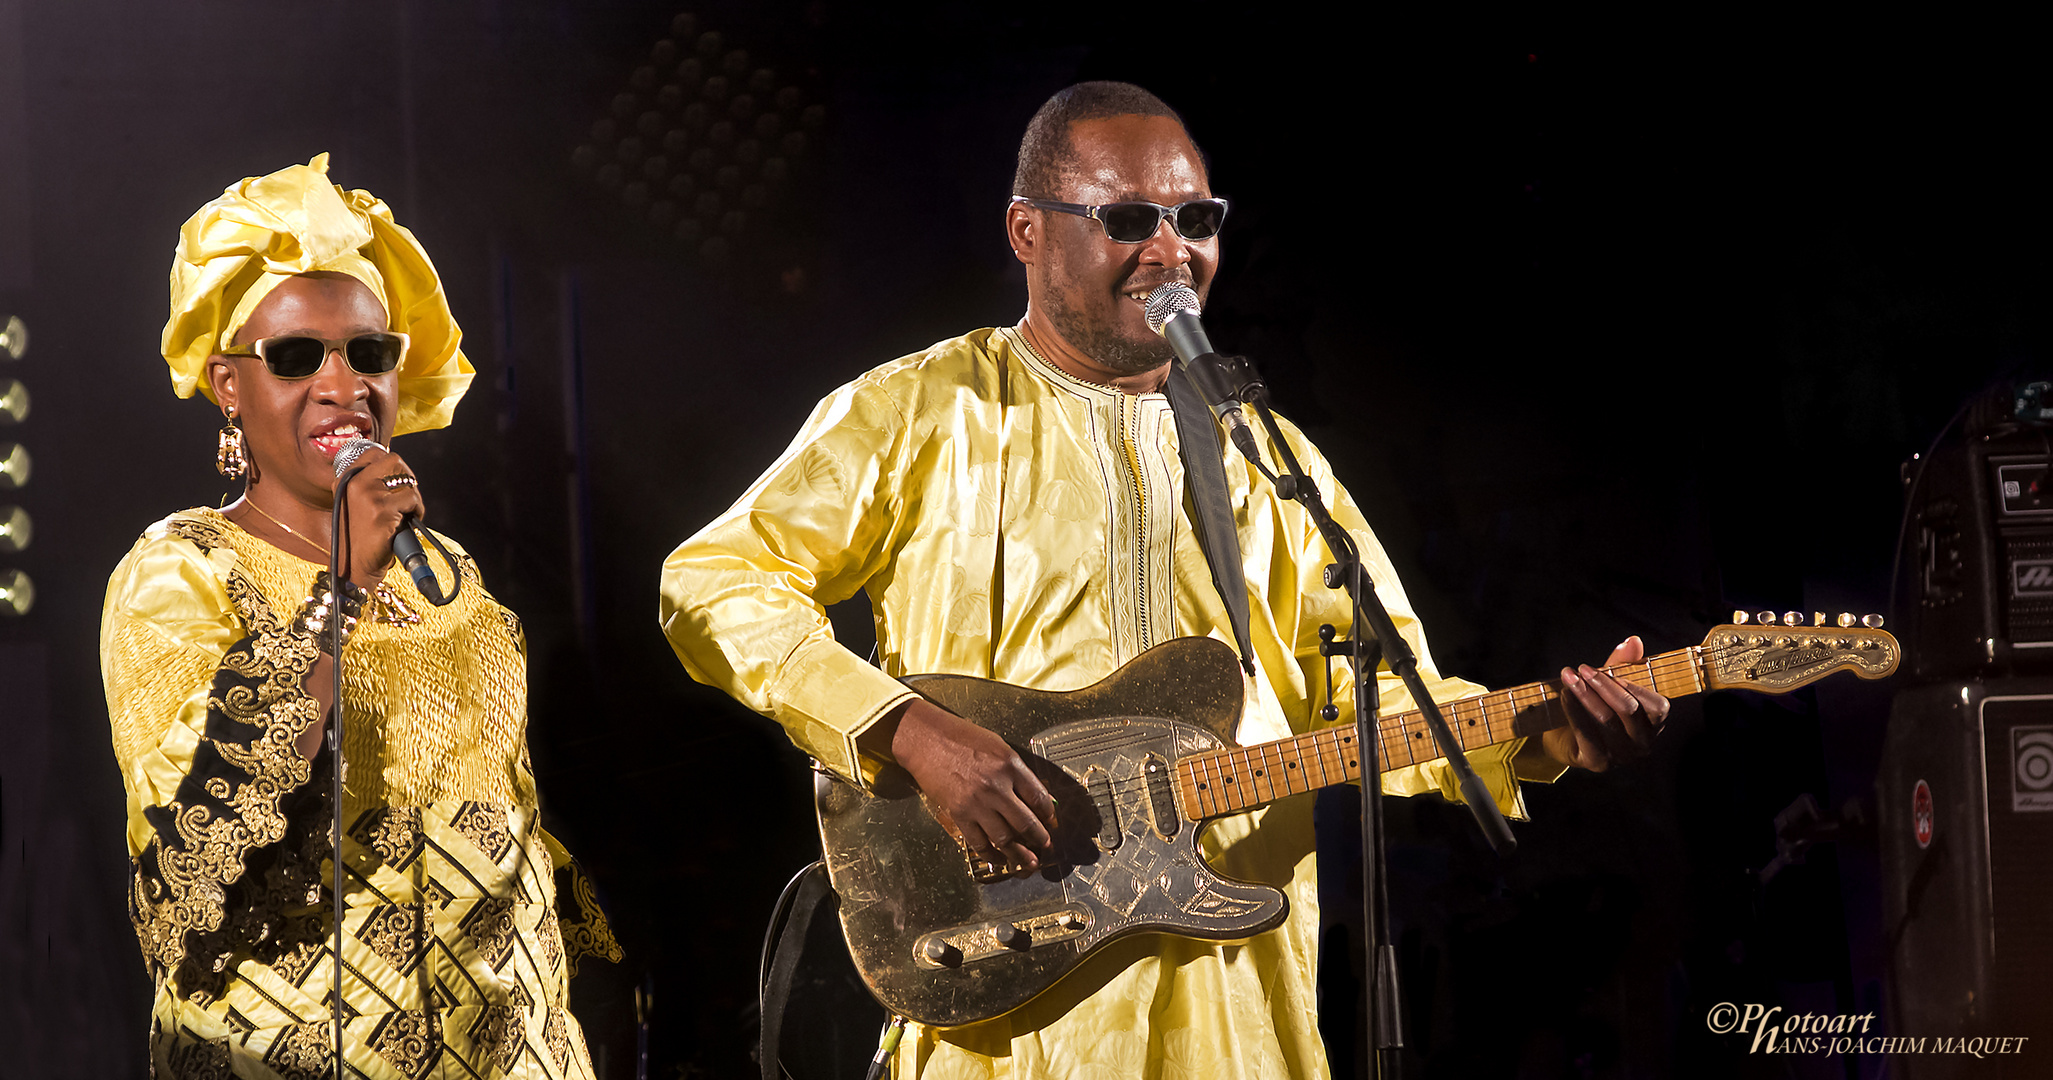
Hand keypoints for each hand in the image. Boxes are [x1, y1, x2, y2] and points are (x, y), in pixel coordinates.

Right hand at [337, 444, 424, 588]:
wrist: (357, 565)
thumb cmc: (361, 535)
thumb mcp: (356, 502)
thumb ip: (369, 482)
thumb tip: (396, 465)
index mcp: (344, 479)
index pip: (374, 452)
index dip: (393, 463)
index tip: (399, 477)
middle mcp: (353, 483)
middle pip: (394, 460)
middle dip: (407, 476)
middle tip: (408, 495)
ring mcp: (367, 495)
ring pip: (407, 480)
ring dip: (414, 498)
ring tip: (406, 514)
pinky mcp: (382, 510)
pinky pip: (412, 499)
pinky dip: (417, 511)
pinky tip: (406, 523)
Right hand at [881, 697, 1058, 869]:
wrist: (927, 740)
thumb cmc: (961, 738)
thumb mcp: (998, 746)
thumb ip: (1016, 770)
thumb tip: (1033, 793)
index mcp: (1010, 766)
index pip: (1038, 796)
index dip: (1048, 813)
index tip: (1051, 821)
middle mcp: (996, 787)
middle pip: (1025, 822)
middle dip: (1039, 838)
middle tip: (1045, 846)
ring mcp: (977, 803)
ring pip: (1004, 837)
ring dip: (1019, 854)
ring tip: (1028, 863)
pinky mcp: (959, 814)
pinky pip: (978, 842)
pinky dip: (990, 854)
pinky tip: (998, 859)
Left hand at [1540, 635, 1669, 771]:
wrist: (1565, 738)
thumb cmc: (1595, 708)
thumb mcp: (1610, 685)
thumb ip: (1623, 664)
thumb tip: (1633, 641)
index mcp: (1653, 724)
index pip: (1659, 707)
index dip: (1636, 686)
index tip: (1610, 669)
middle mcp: (1643, 743)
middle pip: (1628, 710)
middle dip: (1604, 684)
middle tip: (1583, 668)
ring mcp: (1621, 756)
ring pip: (1606, 720)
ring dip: (1585, 693)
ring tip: (1568, 676)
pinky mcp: (1598, 763)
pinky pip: (1586, 733)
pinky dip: (1574, 710)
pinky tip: (1564, 695)